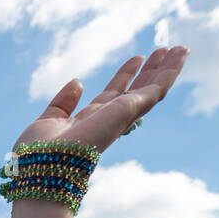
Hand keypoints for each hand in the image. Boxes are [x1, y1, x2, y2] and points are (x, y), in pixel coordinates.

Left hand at [11, 47, 187, 156]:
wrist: (43, 168)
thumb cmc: (38, 156)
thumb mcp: (48, 121)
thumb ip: (62, 103)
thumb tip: (78, 82)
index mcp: (90, 123)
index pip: (112, 95)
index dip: (124, 76)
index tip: (136, 59)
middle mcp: (109, 121)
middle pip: (136, 91)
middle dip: (150, 71)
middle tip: (164, 49)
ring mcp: (120, 118)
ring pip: (151, 90)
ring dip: (166, 68)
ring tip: (180, 48)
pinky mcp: (127, 112)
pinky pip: (155, 90)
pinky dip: (169, 72)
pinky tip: (179, 56)